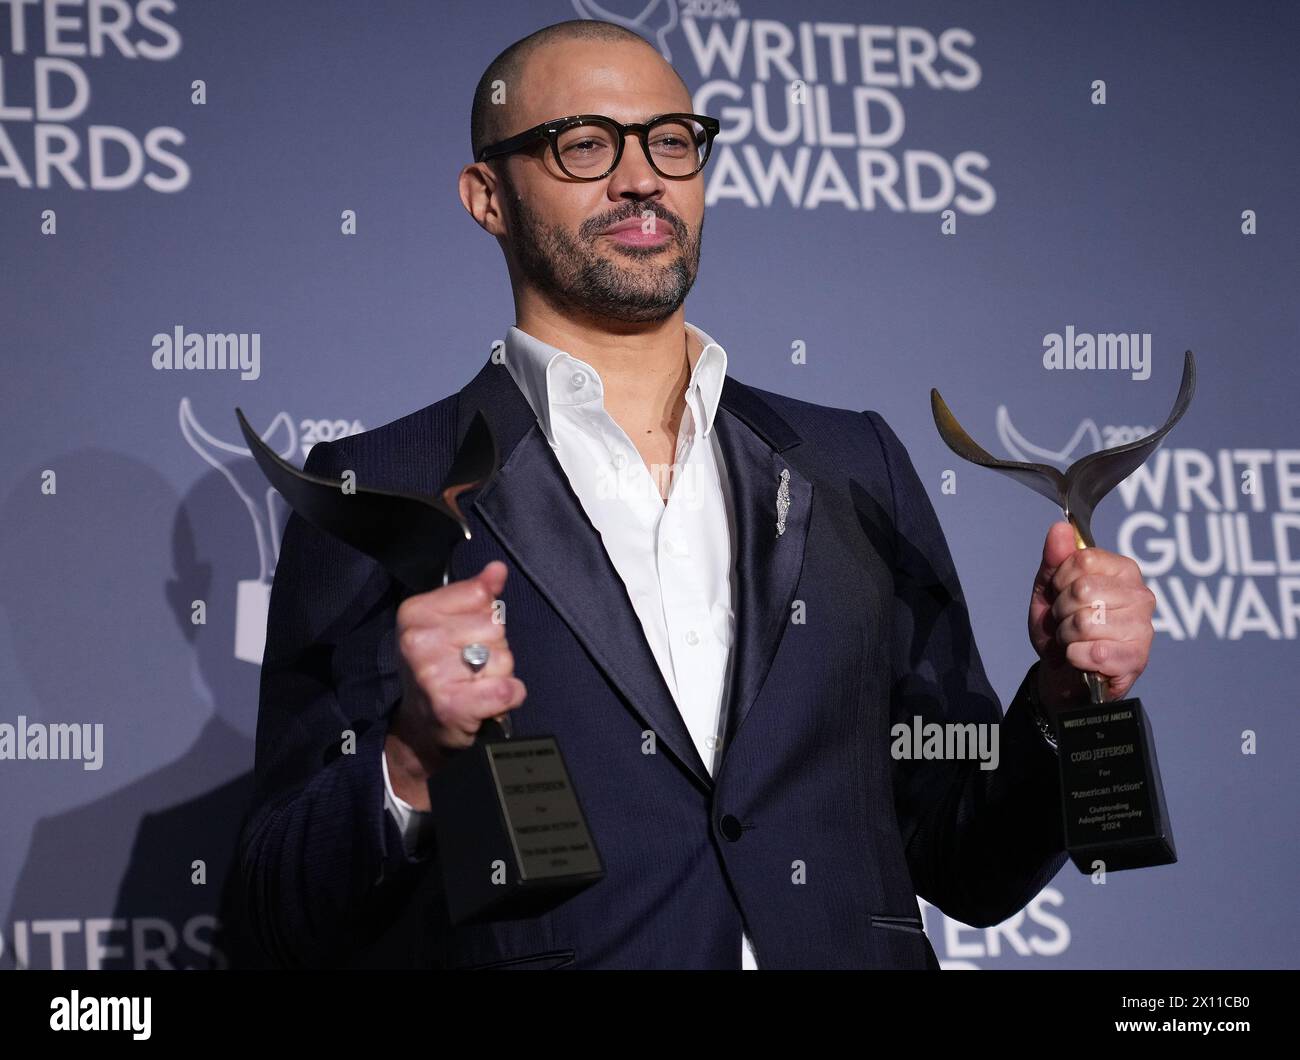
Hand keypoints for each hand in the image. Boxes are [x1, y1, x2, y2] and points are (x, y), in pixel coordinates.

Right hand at [384, 560, 526, 806]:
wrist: (422, 729)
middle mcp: (418, 641)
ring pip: (504, 658)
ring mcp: (432, 674)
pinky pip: (507, 689)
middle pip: (495, 627)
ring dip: (498, 675)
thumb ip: (476, 594)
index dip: (484, 618)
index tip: (463, 637)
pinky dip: (508, 697)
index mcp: (415, 613)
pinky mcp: (452, 705)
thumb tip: (497, 569)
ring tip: (473, 685)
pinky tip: (488, 702)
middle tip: (469, 667)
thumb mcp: (449, 624)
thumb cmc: (439, 670)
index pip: (481, 597)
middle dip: (493, 648)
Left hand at [1027, 521, 1155, 708]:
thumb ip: (1054, 559)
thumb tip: (1060, 528)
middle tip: (1065, 623)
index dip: (1060, 580)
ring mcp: (1143, 628)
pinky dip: (1075, 657)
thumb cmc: (1061, 626)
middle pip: (1083, 590)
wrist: (1063, 672)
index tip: (1060, 594)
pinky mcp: (1137, 658)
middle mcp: (1140, 595)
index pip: (1083, 560)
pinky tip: (1083, 659)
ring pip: (1085, 622)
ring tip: (1073, 641)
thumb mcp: (1048, 590)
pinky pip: (1093, 652)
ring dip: (1066, 636)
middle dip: (1061, 611)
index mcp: (1122, 571)